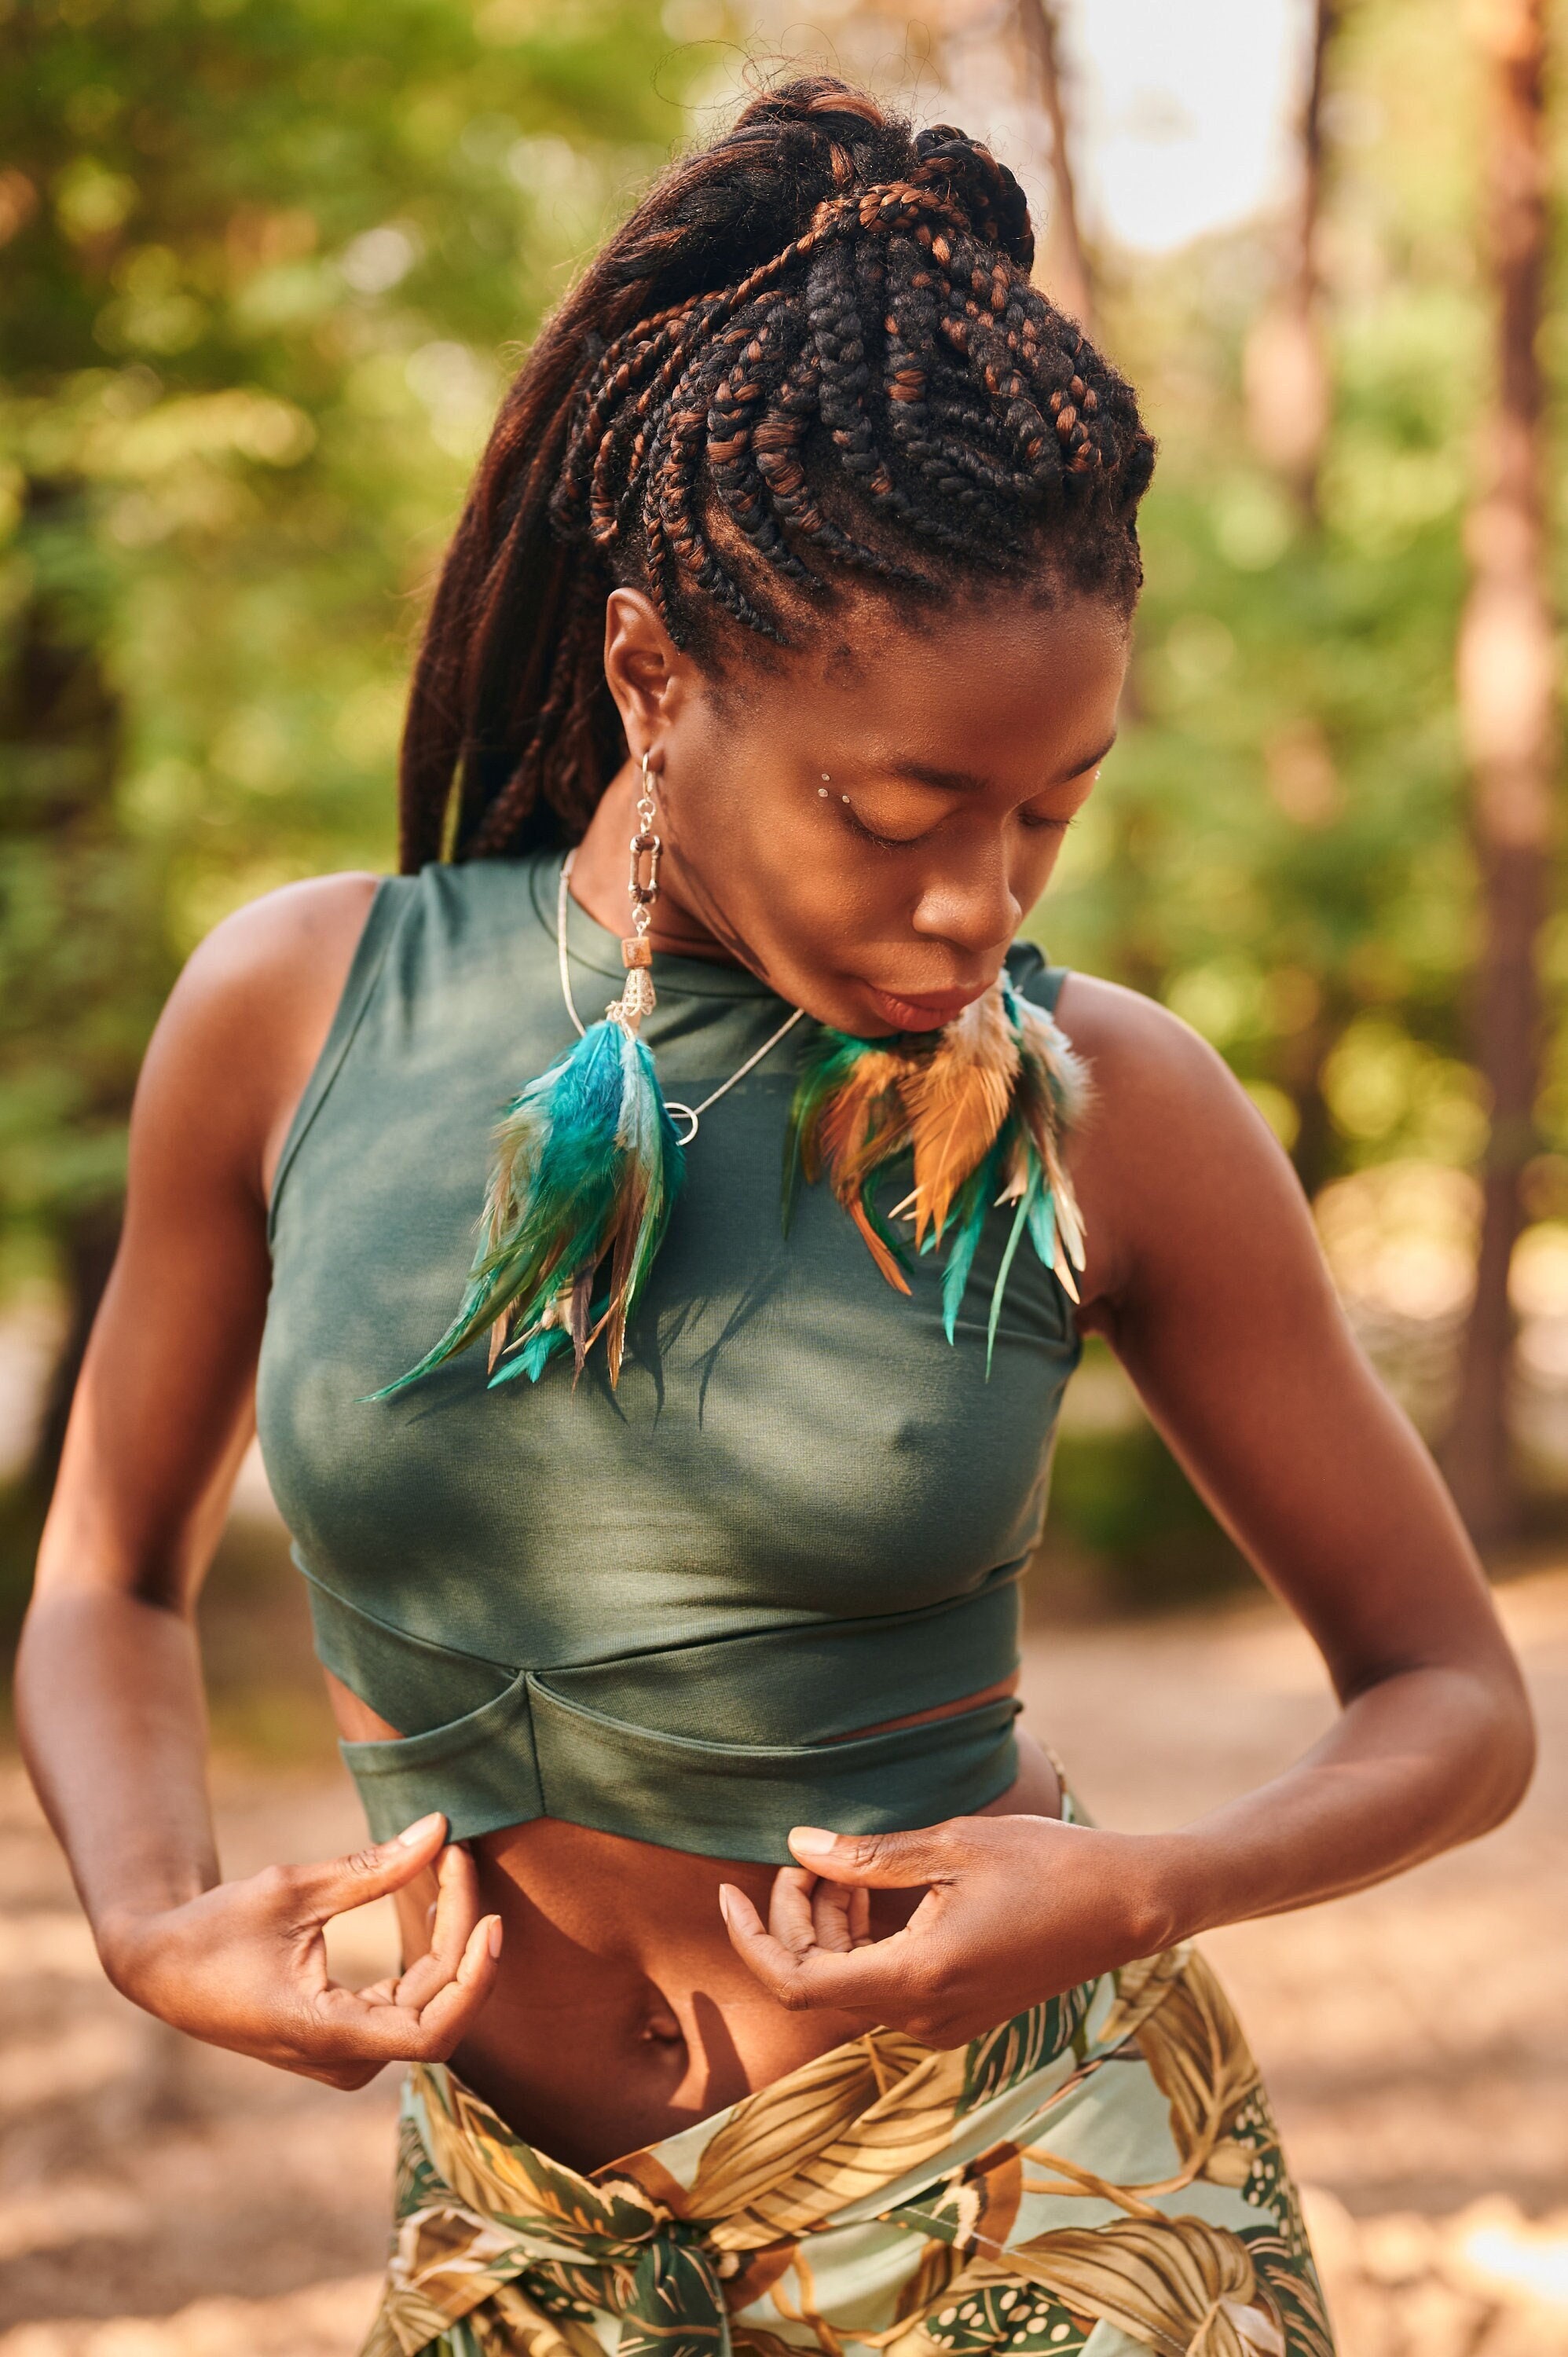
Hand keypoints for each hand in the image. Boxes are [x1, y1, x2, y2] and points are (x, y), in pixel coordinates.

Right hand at [99, 1811, 501, 2088]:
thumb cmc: (216, 1929)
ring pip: (430, 2008)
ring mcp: (346, 2056)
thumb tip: (440, 1827)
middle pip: (438, 2009)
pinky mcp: (347, 2038)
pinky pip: (410, 2005)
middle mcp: (343, 2060)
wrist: (161, 1968)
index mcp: (325, 2035)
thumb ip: (371, 1867)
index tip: (492, 1916)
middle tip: (460, 1856)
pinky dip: (432, 1958)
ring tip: (454, 1868)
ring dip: (452, 1944)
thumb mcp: (293, 1890)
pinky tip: (440, 1906)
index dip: (475, 1979)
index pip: (433, 2033)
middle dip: (464, 1935)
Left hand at [719, 1814, 1172, 2048]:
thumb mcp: (950, 1846)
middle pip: (818, 1981)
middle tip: (802, 1857)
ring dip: (829, 1928)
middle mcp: (922, 2018)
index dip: (748, 1939)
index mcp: (914, 1980)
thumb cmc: (1047, 1864)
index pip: (794, 1982)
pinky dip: (864, 1941)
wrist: (1130, 1905)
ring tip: (840, 1866)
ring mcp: (943, 2023)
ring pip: (851, 1983)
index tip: (725, 1890)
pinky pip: (886, 1985)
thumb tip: (798, 1845)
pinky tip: (874, 1892)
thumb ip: (866, 1858)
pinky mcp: (961, 2013)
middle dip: (793, 1919)